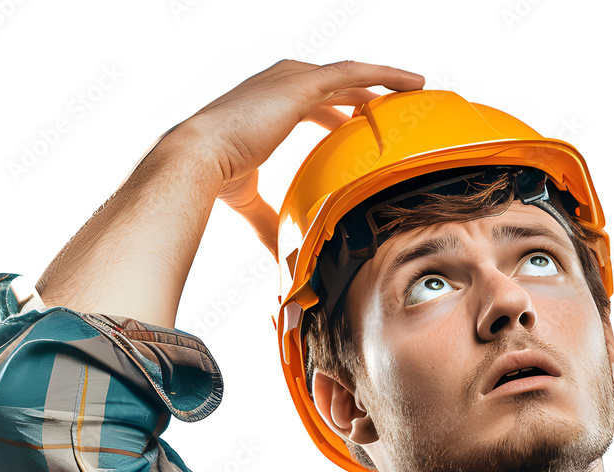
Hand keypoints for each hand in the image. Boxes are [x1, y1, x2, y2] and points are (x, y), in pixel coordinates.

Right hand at [177, 59, 425, 255]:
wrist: (198, 158)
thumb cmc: (217, 178)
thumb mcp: (251, 200)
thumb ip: (271, 221)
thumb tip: (282, 256)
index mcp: (270, 104)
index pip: (315, 103)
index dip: (340, 112)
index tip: (361, 127)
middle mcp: (281, 82)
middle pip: (336, 85)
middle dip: (366, 95)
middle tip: (394, 111)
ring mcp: (291, 78)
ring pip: (351, 74)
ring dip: (384, 79)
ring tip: (415, 86)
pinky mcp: (301, 83)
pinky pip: (354, 73)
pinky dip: (385, 74)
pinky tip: (411, 81)